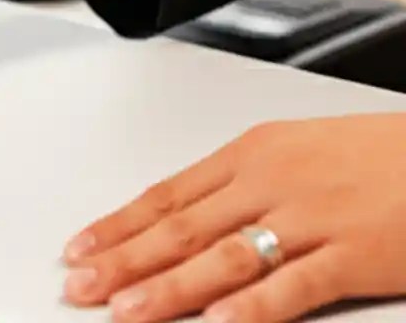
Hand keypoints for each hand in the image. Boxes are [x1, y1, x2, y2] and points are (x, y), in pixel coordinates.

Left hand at [62, 114, 405, 321]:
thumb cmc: (380, 154)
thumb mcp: (298, 151)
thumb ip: (242, 184)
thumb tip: (186, 214)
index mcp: (253, 153)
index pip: (167, 195)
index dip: (119, 225)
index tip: (80, 248)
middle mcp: (272, 182)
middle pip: (182, 228)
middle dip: (124, 260)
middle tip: (80, 285)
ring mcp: (312, 219)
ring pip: (224, 258)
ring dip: (169, 287)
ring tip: (127, 310)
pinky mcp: (355, 254)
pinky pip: (295, 285)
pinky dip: (253, 305)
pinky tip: (219, 320)